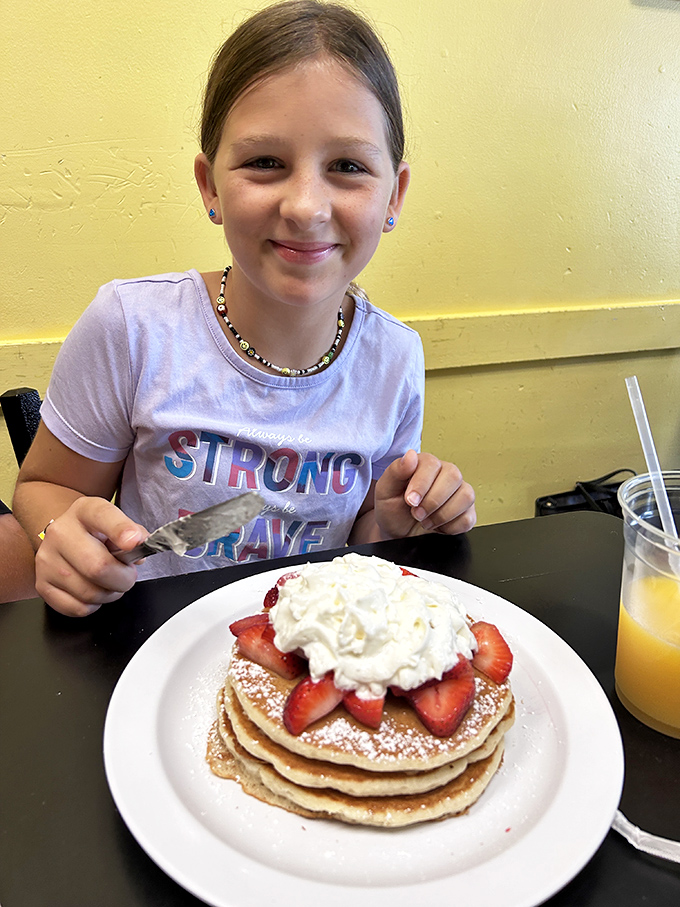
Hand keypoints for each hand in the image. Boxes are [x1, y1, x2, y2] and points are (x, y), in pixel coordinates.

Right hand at [35, 497, 148, 617]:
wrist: (65, 538)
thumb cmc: (97, 534)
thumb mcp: (116, 522)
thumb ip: (134, 532)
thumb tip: (140, 545)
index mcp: (84, 511)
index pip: (102, 516)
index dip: (121, 530)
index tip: (134, 542)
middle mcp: (60, 533)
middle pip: (98, 567)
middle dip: (123, 579)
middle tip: (127, 575)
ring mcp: (47, 560)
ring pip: (89, 593)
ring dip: (110, 594)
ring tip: (110, 583)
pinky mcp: (42, 584)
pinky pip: (77, 608)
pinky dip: (93, 606)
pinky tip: (94, 591)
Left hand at [374, 449, 475, 538]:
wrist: (397, 532)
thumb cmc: (392, 507)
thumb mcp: (385, 490)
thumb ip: (395, 471)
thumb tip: (410, 456)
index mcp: (426, 464)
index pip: (432, 464)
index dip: (422, 484)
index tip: (410, 501)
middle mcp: (446, 474)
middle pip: (454, 477)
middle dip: (433, 500)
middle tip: (417, 514)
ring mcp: (459, 492)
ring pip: (466, 496)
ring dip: (442, 515)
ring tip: (425, 521)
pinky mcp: (467, 512)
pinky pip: (468, 518)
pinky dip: (450, 527)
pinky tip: (437, 527)